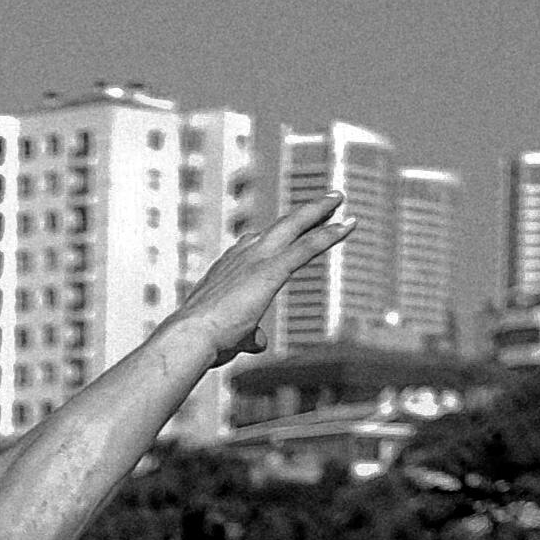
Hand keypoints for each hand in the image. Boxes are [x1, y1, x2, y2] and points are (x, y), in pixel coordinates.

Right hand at [173, 193, 351, 365]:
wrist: (191, 336)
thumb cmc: (203, 341)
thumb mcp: (229, 336)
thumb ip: (248, 335)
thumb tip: (259, 342)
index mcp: (228, 269)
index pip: (254, 244)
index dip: (272, 236)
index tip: (286, 229)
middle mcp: (242, 256)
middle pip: (278, 227)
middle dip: (302, 214)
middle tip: (323, 202)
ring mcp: (257, 259)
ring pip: (294, 226)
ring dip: (318, 211)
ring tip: (338, 198)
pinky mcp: (271, 269)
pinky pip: (307, 246)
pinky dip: (329, 234)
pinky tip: (348, 224)